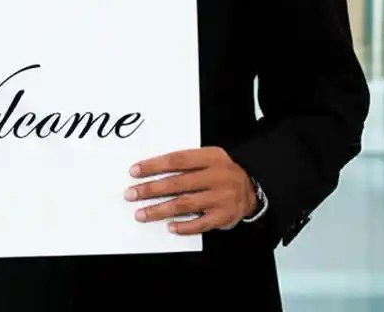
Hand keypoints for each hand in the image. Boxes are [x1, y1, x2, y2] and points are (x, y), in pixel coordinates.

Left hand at [126, 146, 257, 234]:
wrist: (253, 187)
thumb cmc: (222, 171)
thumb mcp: (209, 158)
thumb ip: (185, 162)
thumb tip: (151, 171)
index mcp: (211, 157)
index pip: (177, 160)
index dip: (154, 165)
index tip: (134, 171)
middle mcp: (217, 177)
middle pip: (177, 183)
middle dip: (150, 190)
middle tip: (131, 194)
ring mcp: (221, 198)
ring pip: (184, 205)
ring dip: (159, 210)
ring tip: (141, 214)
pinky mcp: (224, 216)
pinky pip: (200, 224)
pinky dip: (184, 226)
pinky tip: (169, 226)